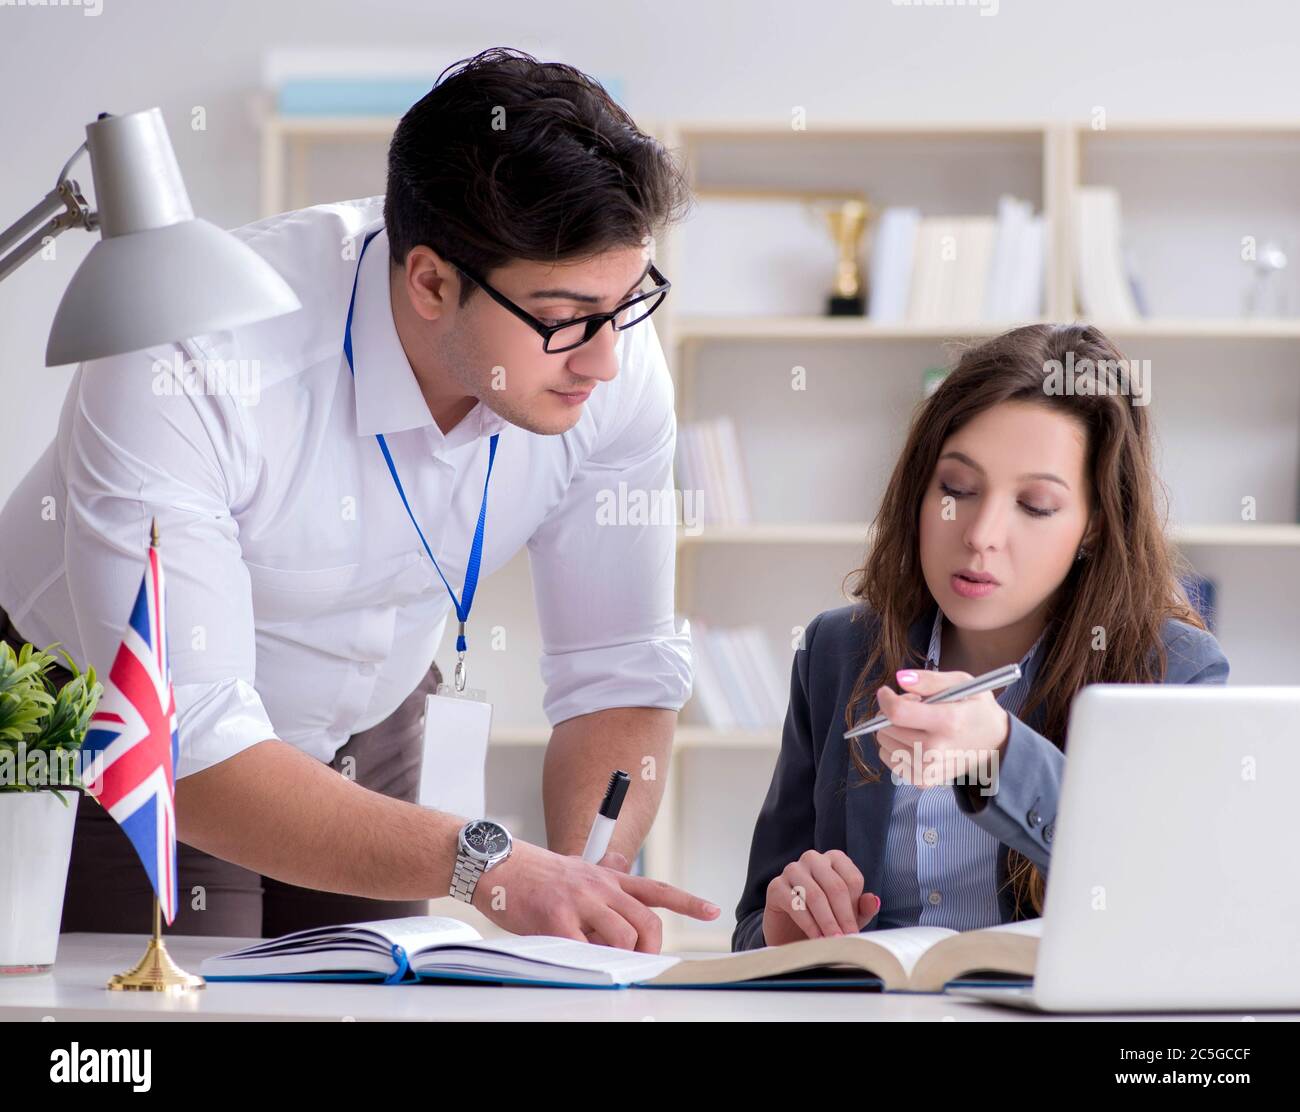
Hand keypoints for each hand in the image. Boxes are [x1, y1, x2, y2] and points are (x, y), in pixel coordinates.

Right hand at [471, 839, 719, 952]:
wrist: (497, 863)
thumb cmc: (533, 873)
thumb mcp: (576, 869)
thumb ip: (601, 882)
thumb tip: (620, 887)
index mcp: (607, 878)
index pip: (656, 888)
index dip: (687, 902)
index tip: (711, 911)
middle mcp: (600, 886)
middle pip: (646, 923)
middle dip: (648, 950)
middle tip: (638, 964)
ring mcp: (580, 901)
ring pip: (622, 937)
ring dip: (617, 958)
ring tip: (597, 958)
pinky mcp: (557, 918)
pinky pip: (584, 949)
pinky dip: (587, 962)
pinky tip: (576, 960)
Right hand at [762, 849, 880, 945]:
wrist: (790, 932)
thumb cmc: (823, 918)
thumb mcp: (847, 915)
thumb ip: (862, 907)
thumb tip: (873, 901)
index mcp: (834, 859)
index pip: (852, 879)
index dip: (856, 908)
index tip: (856, 931)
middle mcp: (813, 859)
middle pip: (835, 886)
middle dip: (843, 917)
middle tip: (848, 940)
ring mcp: (792, 870)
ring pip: (815, 895)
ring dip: (826, 922)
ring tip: (833, 942)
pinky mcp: (775, 886)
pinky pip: (795, 904)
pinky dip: (808, 924)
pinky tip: (816, 938)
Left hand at [874, 669, 1009, 786]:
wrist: (996, 744)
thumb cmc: (977, 710)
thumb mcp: (962, 684)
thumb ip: (930, 680)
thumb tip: (901, 679)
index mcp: (947, 722)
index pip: (897, 713)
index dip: (886, 699)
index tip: (887, 691)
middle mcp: (935, 749)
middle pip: (886, 728)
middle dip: (892, 712)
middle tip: (913, 707)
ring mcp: (928, 769)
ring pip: (884, 743)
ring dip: (894, 730)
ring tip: (917, 724)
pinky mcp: (923, 781)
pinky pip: (890, 760)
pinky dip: (895, 747)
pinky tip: (913, 740)